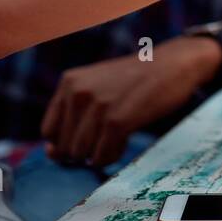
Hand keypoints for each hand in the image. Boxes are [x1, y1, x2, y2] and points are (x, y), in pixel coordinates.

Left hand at [41, 36, 219, 166]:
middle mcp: (78, 92)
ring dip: (99, 154)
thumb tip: (51, 154)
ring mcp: (98, 106)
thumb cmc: (135, 82)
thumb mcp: (97, 88)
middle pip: (65, 147)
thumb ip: (71, 118)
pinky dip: (112, 155)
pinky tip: (125, 140)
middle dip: (85, 149)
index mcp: (69, 82)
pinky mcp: (117, 120)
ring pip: (81, 154)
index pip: (48, 131)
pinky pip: (102, 156)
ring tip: (118, 136)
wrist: (173, 64)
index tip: (89, 136)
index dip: (66, 142)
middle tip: (109, 134)